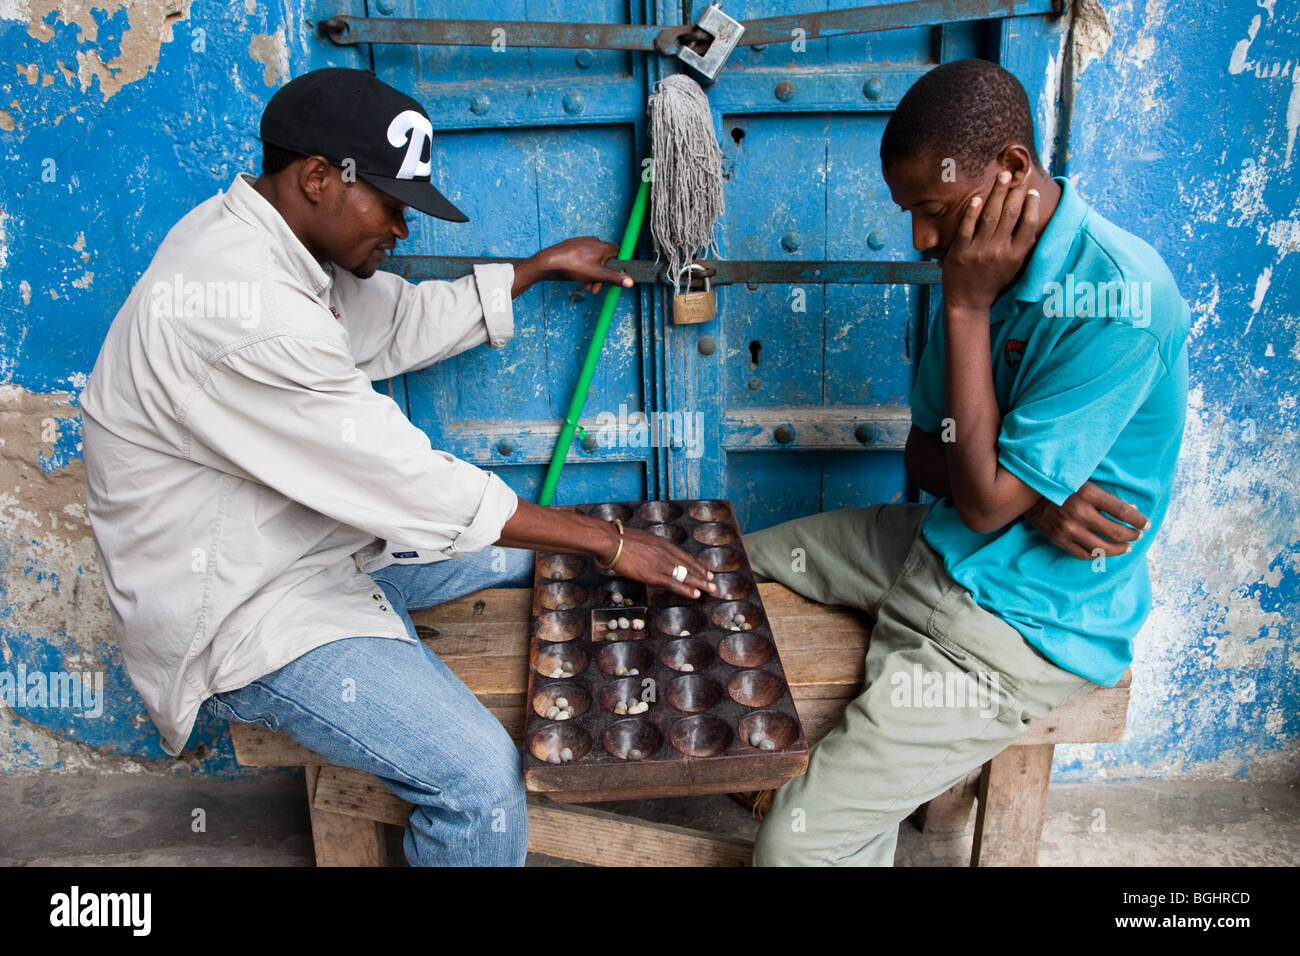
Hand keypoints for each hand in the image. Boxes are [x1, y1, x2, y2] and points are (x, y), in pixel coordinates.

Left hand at [533, 236, 634, 293]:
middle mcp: (594, 242)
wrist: (551, 261)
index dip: (618, 265)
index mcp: (603, 246)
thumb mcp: (598, 275)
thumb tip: (630, 281)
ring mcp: (583, 243)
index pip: (618, 252)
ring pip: (593, 260)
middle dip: (602, 276)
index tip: (616, 275)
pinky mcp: (573, 246)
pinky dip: (584, 268)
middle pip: (605, 260)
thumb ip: (615, 278)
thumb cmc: (573, 264)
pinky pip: (584, 258)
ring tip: (586, 285)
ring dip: (592, 275)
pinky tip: (579, 277)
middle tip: (596, 287)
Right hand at [603, 526, 716, 599]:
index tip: (706, 571)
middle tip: (713, 583)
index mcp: (662, 543)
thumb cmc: (620, 539)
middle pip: (688, 566)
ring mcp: (660, 564)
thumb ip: (650, 547)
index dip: (696, 565)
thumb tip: (650, 552)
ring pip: (685, 575)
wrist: (612, 541)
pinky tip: (695, 594)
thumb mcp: (641, 539)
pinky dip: (686, 589)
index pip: (684, 556)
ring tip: (711, 590)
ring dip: (699, 583)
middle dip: (702, 575)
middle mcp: (665, 553)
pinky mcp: (653, 574)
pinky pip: (673, 583)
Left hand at [942, 170, 1040, 314]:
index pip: (1028, 224)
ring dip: (997, 193)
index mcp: (1015, 255)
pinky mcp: (960, 252)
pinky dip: (972, 213)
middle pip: (1010, 215)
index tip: (1032, 191)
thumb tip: (1033, 219)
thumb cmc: (993, 281)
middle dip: (1016, 191)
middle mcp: (999, 251)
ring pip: (990, 217)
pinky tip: (977, 198)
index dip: (1032, 205)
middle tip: (1020, 172)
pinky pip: (966, 228)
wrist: (968, 302)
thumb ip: (1023, 245)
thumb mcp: (1014, 266)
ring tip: (1003, 176)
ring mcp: (979, 251)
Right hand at [1023, 481, 1150, 559]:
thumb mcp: (1085, 483)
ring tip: (1127, 547)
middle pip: (1115, 532)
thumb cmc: (1061, 486)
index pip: (1123, 511)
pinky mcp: (1059, 540)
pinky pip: (1083, 554)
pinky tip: (1104, 553)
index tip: (1146, 524)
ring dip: (1119, 549)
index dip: (1139, 520)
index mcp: (1088, 494)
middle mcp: (1080, 513)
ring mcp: (1069, 529)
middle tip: (1138, 535)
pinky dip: (1097, 555)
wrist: (1026, 494)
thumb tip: (1132, 510)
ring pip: (1102, 547)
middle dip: (1132, 535)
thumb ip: (1108, 497)